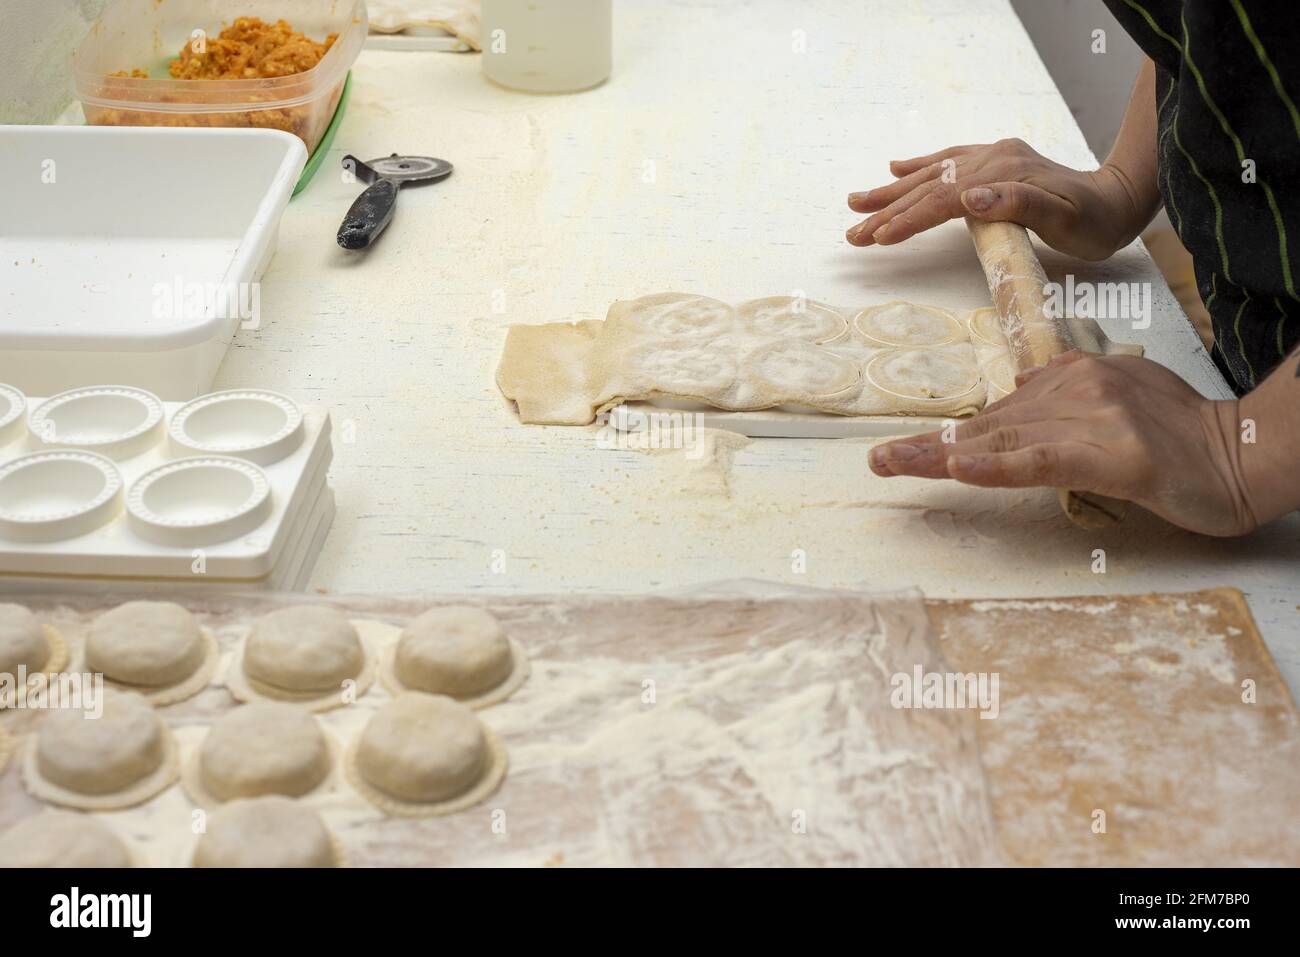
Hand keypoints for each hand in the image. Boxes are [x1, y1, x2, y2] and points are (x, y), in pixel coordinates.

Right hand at [845, 138, 1147, 260]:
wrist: (1119, 200)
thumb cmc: (1093, 222)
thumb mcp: (1063, 220)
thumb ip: (1017, 205)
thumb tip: (969, 197)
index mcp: (1004, 175)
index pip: (944, 199)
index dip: (910, 218)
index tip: (880, 238)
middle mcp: (994, 160)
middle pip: (930, 186)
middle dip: (887, 210)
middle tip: (852, 232)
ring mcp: (994, 158)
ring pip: (932, 173)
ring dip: (892, 190)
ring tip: (856, 203)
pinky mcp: (997, 162)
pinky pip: (950, 159)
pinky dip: (921, 164)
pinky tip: (897, 167)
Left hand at [867, 352, 1258, 536]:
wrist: (1244, 451)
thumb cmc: (1183, 431)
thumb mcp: (1121, 394)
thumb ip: (1068, 389)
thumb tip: (1021, 387)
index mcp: (1073, 377)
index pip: (998, 413)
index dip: (948, 438)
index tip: (899, 452)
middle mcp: (1075, 390)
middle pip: (988, 426)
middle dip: (927, 447)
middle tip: (876, 460)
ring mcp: (1092, 421)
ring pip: (1001, 442)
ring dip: (938, 457)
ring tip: (888, 464)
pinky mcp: (1110, 457)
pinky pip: (1039, 462)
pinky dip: (994, 467)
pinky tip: (957, 469)